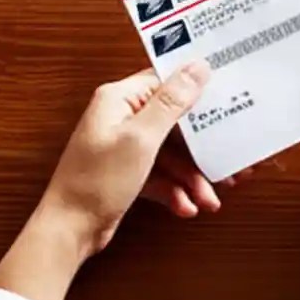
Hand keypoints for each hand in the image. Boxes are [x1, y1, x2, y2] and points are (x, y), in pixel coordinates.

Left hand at [45, 62, 229, 247]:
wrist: (69, 231)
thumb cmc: (95, 181)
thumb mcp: (141, 139)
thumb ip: (171, 103)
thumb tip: (196, 67)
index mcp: (119, 99)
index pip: (165, 82)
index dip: (197, 90)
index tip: (226, 96)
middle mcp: (120, 118)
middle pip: (174, 122)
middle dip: (201, 147)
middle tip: (230, 160)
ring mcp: (123, 146)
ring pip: (170, 153)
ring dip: (191, 176)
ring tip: (210, 197)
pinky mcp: (126, 172)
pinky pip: (160, 174)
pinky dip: (174, 190)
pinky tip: (186, 206)